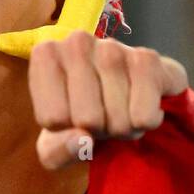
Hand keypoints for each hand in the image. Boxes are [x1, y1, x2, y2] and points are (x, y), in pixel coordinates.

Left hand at [28, 32, 187, 170]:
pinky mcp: (148, 58)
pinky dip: (145, 123)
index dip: (67, 129)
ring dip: (122, 128)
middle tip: (100, 115)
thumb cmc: (81, 116)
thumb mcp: (56, 143)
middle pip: (86, 119)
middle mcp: (76, 42)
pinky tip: (140, 103)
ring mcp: (113, 46)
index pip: (53, 118)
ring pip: (117, 119)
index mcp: (45, 55)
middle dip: (97, 130)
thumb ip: (57, 151)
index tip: (71, 116)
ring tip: (119, 110)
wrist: (129, 94)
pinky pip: (144, 116)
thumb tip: (81, 141)